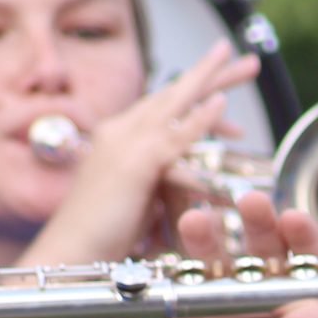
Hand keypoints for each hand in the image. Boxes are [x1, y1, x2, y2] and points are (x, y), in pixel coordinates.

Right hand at [36, 41, 258, 260]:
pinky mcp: (136, 164)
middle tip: (248, 61)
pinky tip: (221, 103)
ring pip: (177, 103)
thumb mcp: (134, 202)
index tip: (224, 99)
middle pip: (172, 95)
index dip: (194, 100)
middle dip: (210, 74)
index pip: (161, 109)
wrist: (69, 256)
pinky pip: (175, 136)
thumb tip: (184, 184)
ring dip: (214, 80)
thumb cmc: (98, 240)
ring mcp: (126, 144)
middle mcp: (119, 132)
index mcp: (116, 139)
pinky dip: (200, 118)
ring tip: (248, 65)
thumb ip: (157, 184)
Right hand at [169, 190, 317, 317]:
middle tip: (250, 203)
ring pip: (217, 276)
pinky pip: (179, 311)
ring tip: (196, 222)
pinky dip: (172, 295)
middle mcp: (269, 312)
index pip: (310, 270)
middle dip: (257, 230)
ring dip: (208, 249)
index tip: (294, 220)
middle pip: (264, 260)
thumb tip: (309, 311)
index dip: (303, 242)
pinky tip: (168, 281)